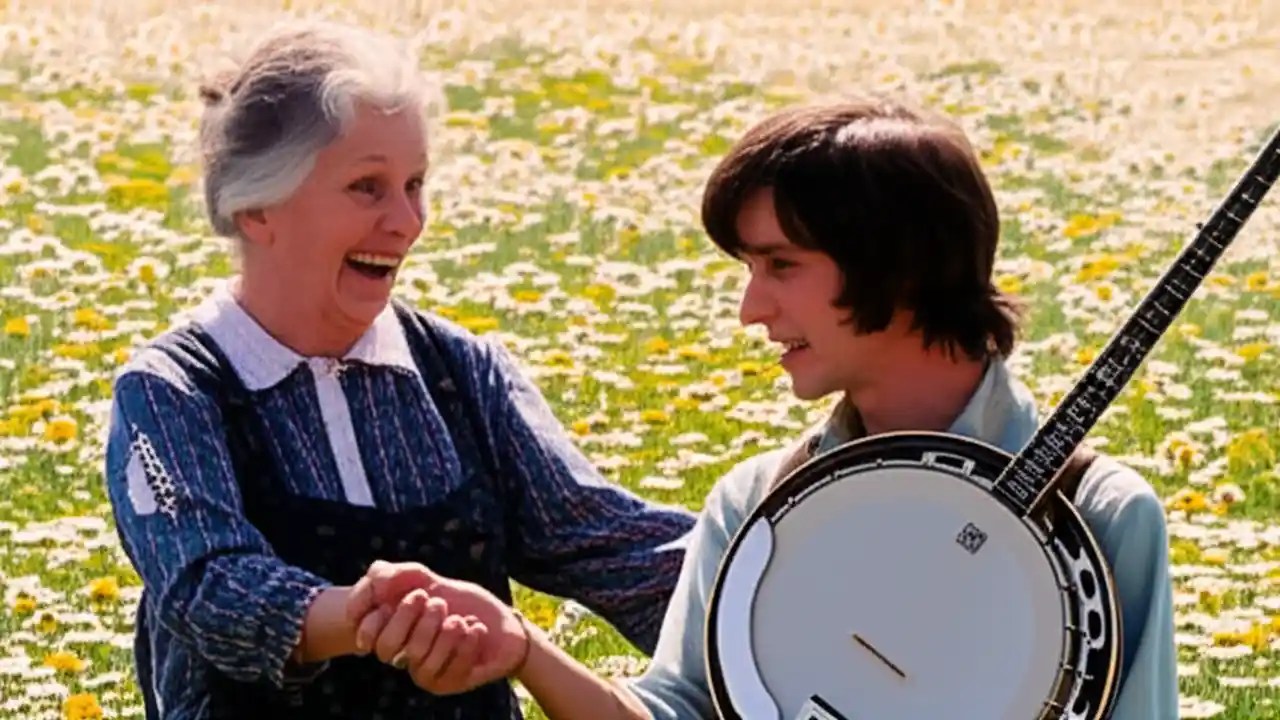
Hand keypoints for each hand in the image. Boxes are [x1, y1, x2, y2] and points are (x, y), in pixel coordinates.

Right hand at [347, 561, 530, 693]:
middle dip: (413, 619)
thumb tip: (375, 580)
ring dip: (443, 632)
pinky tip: (476, 630)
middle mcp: (404, 653)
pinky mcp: (447, 683)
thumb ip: (399, 573)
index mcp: (394, 629)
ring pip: (417, 658)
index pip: (365, 632)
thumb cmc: (464, 601)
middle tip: (439, 602)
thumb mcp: (431, 578)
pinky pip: (447, 670)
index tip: (417, 593)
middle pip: (387, 647)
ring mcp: (425, 671)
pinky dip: (464, 644)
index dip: (381, 616)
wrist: (504, 624)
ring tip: (460, 619)